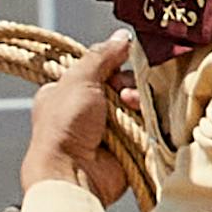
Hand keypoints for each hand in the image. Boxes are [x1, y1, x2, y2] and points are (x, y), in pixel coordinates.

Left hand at [20, 41, 141, 211]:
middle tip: (122, 92)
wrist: (73, 174)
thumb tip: (124, 37)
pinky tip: (142, 118)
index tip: (120, 63)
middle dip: (126, 84)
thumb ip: (102, 56)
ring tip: (130, 106)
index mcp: (67, 91)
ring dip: (136, 101)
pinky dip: (146, 119)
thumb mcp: (79, 80)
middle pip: (120, 84)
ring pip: (134, 104)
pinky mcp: (126, 145)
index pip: (98, 68)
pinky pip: (144, 125)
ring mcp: (107, 129)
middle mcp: (86, 109)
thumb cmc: (65, 125)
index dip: (112, 64)